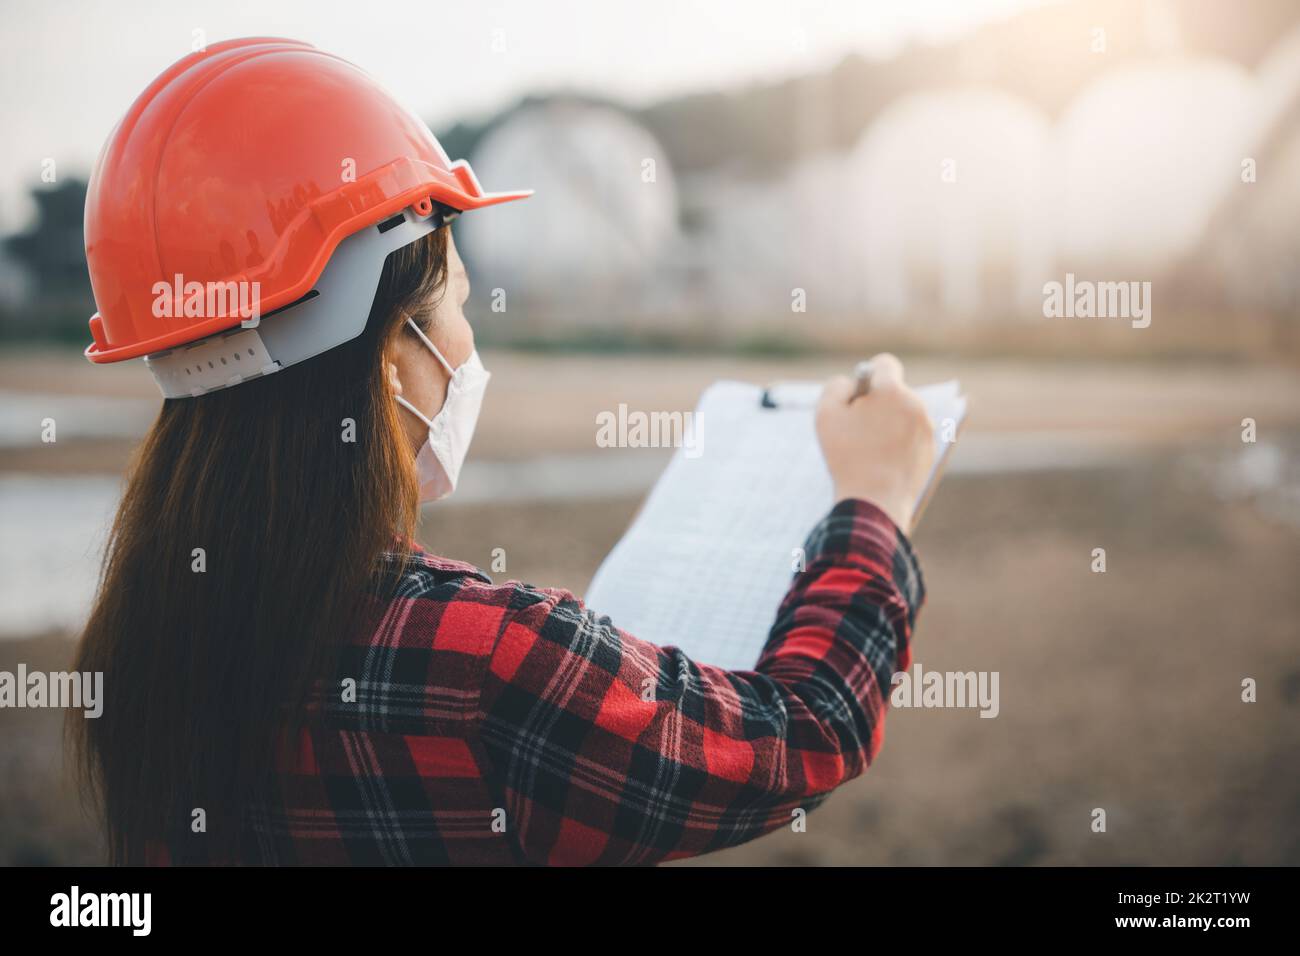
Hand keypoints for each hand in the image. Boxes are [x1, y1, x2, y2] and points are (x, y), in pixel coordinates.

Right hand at [815, 353, 934, 532]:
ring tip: (867, 451)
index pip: (885, 364)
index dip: (867, 375)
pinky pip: (910, 438)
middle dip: (876, 404)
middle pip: (893, 392)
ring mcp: (926, 429)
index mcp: (892, 391)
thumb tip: (850, 384)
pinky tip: (880, 464)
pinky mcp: (929, 451)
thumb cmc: (848, 456)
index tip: (858, 394)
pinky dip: (897, 445)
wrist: (875, 501)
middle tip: (856, 429)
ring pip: (902, 416)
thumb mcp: (826, 414)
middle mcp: (916, 405)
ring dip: (887, 425)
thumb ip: (836, 387)